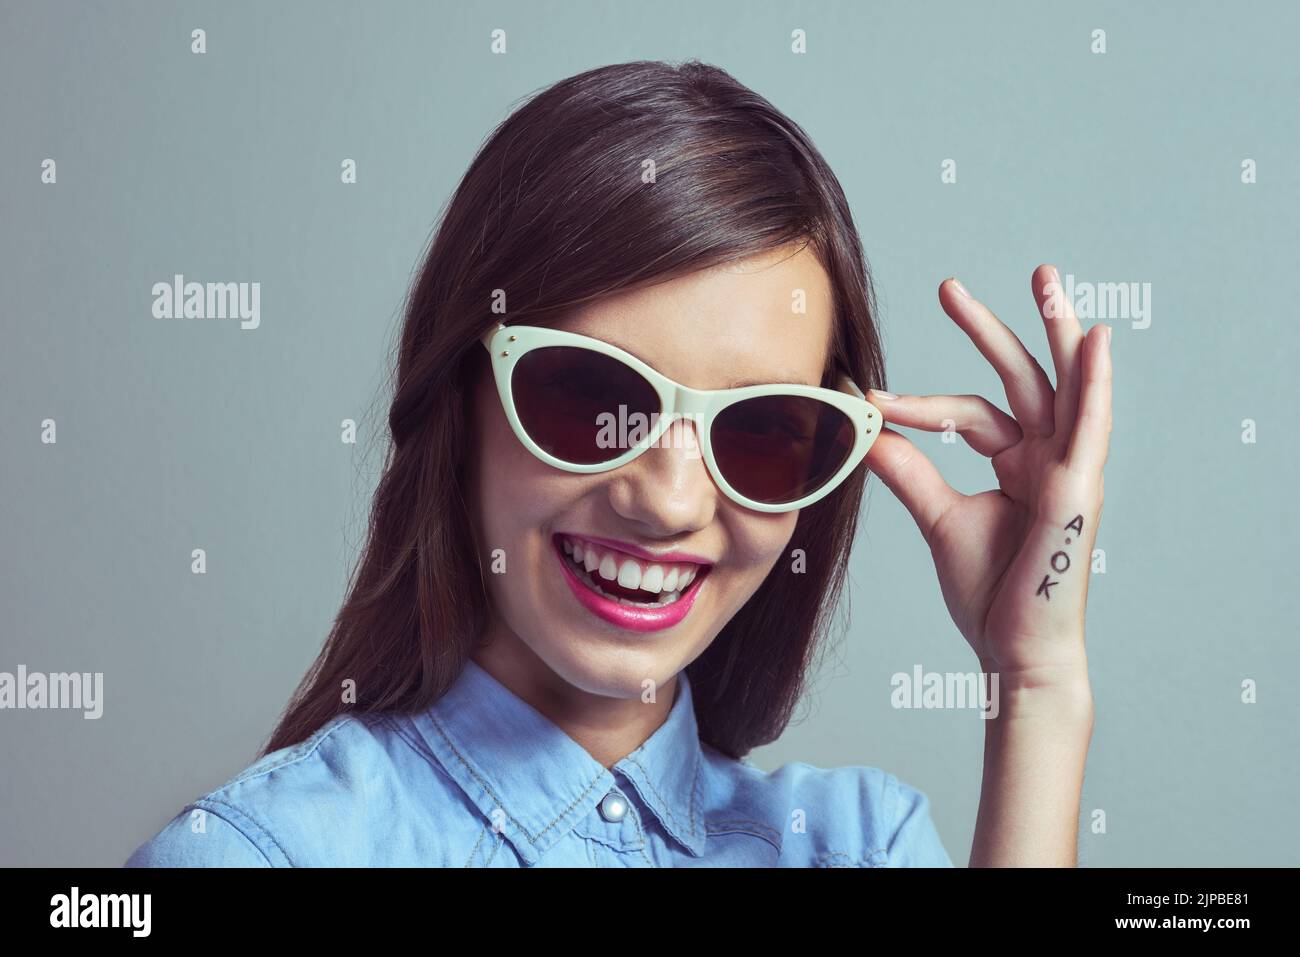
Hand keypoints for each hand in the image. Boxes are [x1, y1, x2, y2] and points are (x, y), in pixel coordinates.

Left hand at [864, 265, 1111, 699]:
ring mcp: (1069, 471)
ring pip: (1064, 387)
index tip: (868, 399)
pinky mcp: (1079, 491)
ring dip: (1056, 330)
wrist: (1012, 652)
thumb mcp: (939, 518)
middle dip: (989, 330)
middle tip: (949, 287)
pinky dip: (1095, 382)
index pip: (969, 413)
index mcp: (1019, 464)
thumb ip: (911, 470)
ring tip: (1043, 277)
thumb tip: (869, 429)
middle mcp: (1048, 458)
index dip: (917, 405)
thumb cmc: (989, 592)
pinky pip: (1092, 427)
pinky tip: (1095, 340)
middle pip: (1021, 380)